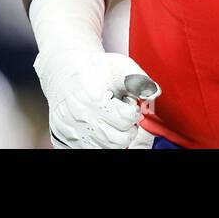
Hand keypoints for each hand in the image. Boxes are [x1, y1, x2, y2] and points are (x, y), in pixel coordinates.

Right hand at [34, 49, 159, 149]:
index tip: (128, 103)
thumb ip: (139, 78)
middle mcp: (78, 117)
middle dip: (127, 128)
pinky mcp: (64, 141)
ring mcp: (69, 132)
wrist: (65, 73)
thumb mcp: (118, 66)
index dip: (132, 111)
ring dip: (116, 138)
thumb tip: (154, 94)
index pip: (125, 119)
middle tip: (124, 115)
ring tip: (113, 122)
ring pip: (105, 149)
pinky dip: (101, 143)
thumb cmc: (95, 70)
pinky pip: (89, 151)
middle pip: (116, 139)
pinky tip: (101, 128)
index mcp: (91, 97)